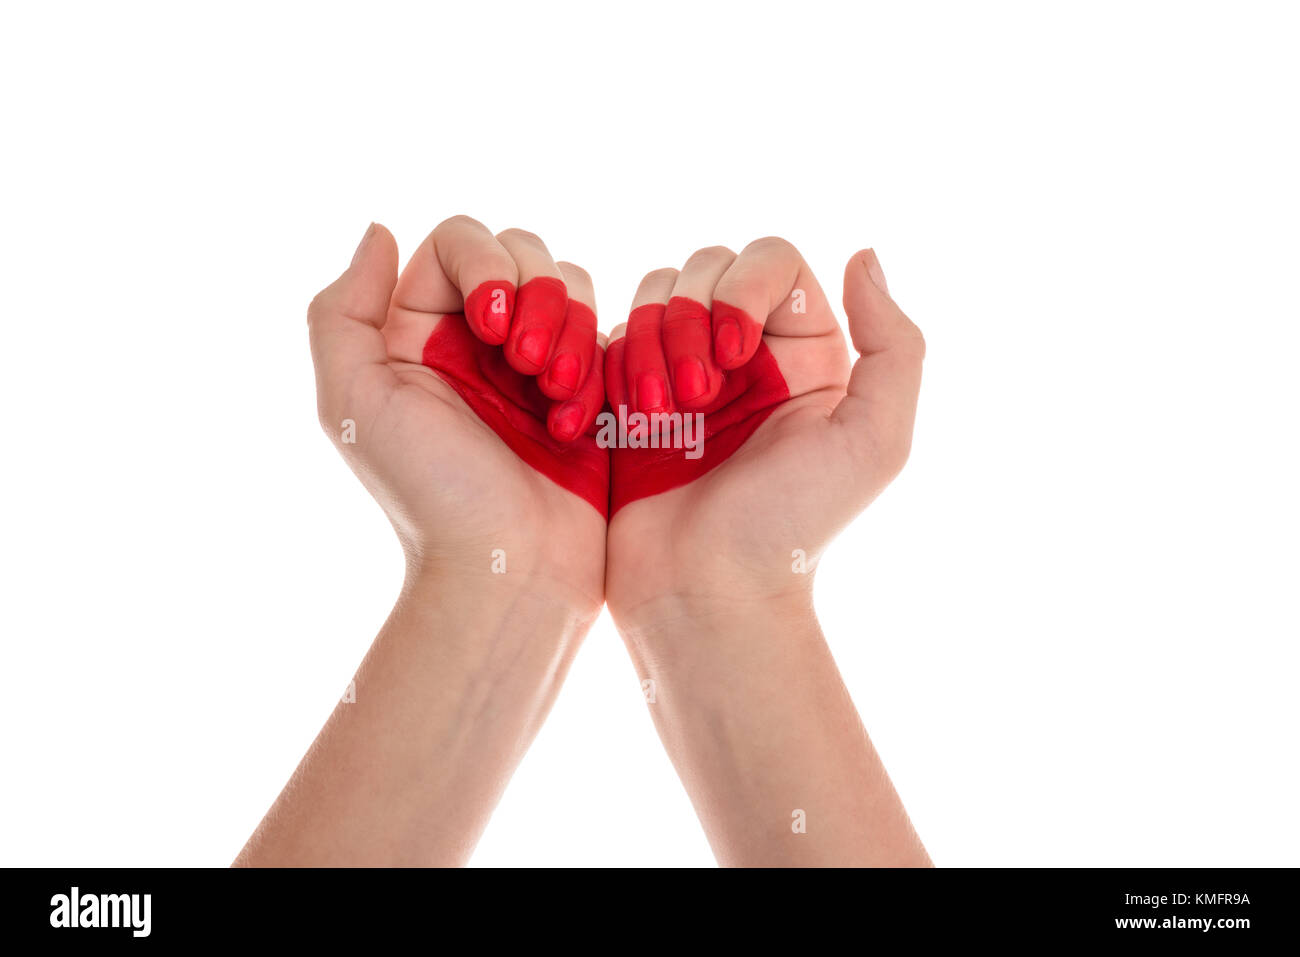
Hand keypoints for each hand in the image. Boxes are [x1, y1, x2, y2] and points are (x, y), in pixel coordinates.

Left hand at [308, 217, 608, 611]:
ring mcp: (536, 364)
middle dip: (539, 297)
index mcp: (417, 332)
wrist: (511, 570)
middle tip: (529, 368)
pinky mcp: (587, 389)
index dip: (486, 264)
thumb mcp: (356, 403)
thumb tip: (379, 229)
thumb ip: (341, 311)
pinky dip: (597, 370)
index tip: (493, 327)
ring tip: (557, 401)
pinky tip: (578, 424)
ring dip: (571, 335)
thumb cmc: (431, 493)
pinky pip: (609, 336)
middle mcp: (476, 340)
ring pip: (574, 287)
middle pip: (522, 252)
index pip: (458, 243)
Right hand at [604, 239, 924, 628]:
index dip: (744, 285)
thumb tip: (862, 254)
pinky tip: (627, 423)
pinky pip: (608, 336)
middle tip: (695, 398)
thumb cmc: (791, 526)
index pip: (771, 261)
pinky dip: (611, 366)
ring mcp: (680, 371)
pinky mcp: (626, 396)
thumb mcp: (873, 442)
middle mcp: (744, 353)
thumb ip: (895, 346)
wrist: (703, 592)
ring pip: (651, 294)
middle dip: (688, 319)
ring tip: (656, 420)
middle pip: (706, 266)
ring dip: (648, 346)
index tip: (736, 351)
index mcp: (806, 353)